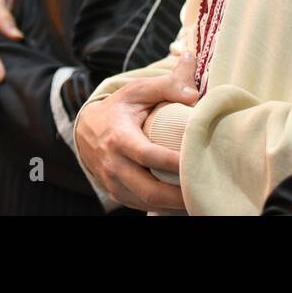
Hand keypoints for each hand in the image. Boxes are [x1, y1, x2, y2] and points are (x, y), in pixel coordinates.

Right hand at [74, 53, 200, 212]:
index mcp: (119, 138)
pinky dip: (165, 206)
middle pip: (149, 190)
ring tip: (198, 196)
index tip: (196, 160)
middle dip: (178, 195)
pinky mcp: (118, 195)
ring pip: (147, 203)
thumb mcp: (137, 91)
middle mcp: (114, 165)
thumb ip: (166, 86)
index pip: (147, 155)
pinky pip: (144, 206)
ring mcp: (114, 184)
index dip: (173, 162)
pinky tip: (183, 199)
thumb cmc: (119, 108)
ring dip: (174, 204)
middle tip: (205, 188)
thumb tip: (194, 94)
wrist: (86, 130)